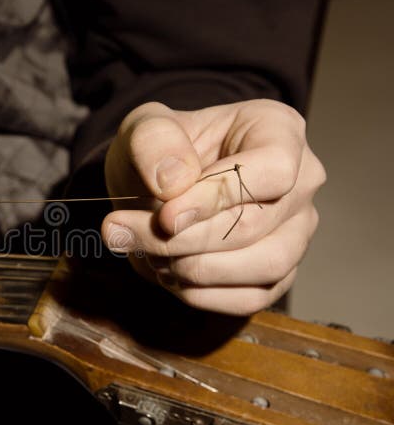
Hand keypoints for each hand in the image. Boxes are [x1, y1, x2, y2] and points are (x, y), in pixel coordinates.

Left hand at [101, 100, 325, 314]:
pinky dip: (201, 293)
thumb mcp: (143, 126)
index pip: (272, 170)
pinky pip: (252, 298)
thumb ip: (153, 140)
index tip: (164, 216)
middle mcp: (301, 181)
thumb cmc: (160, 150)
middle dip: (182, 239)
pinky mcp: (278, 273)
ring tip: (148, 253)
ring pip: (264, 266)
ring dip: (193, 269)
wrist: (155, 185)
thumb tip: (174, 183)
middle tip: (124, 233)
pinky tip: (166, 273)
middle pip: (256, 224)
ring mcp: (295, 231)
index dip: (216, 197)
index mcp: (278, 130)